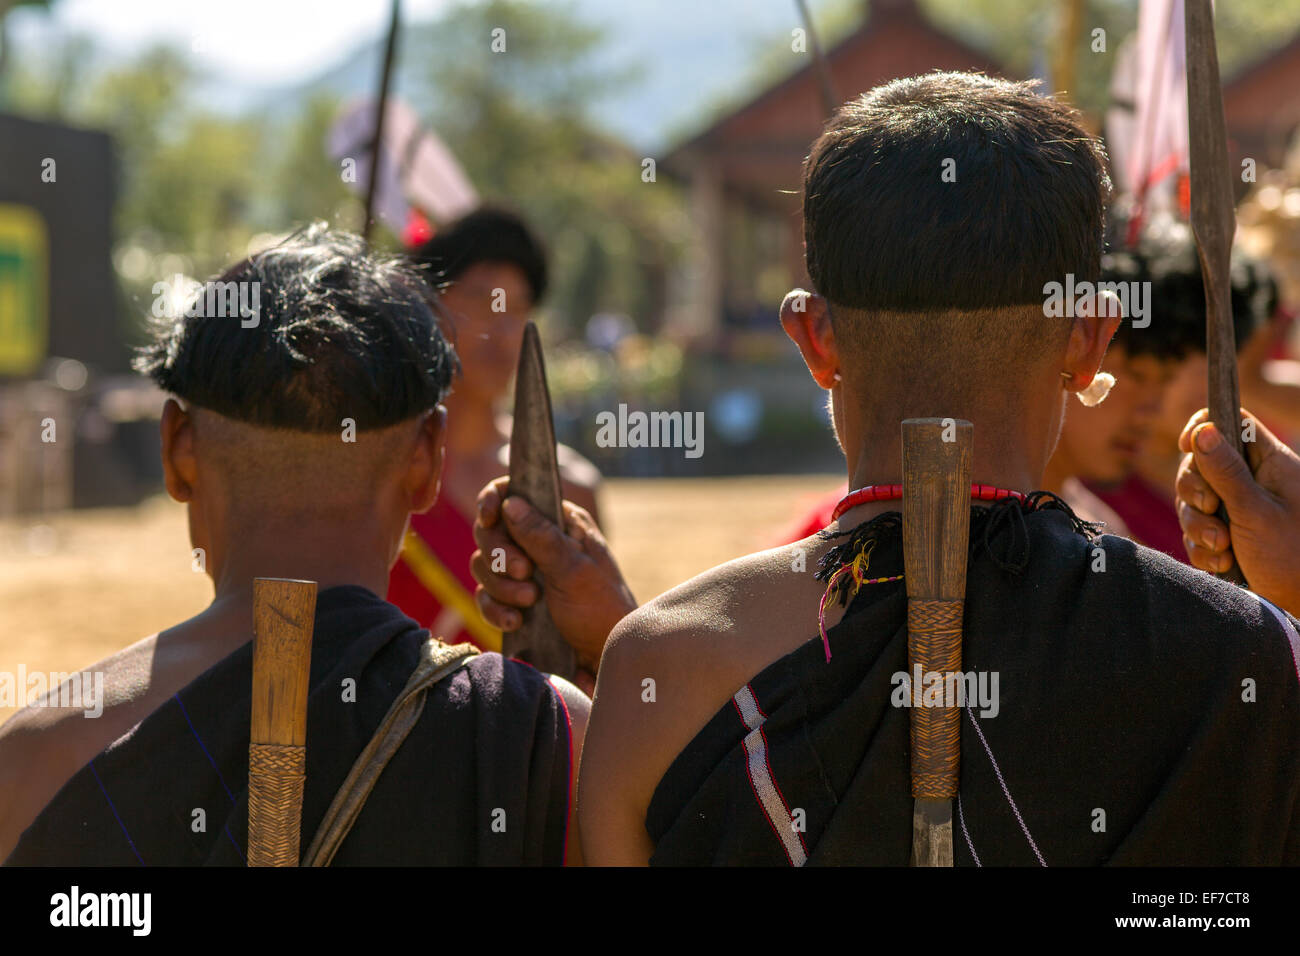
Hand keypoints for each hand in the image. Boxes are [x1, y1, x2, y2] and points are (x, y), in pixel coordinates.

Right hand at [470, 477, 636, 672]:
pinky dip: (495, 608)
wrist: (604, 658)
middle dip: (500, 554)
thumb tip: (512, 502)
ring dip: (501, 585)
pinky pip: (486, 596)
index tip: (489, 517)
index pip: (516, 493)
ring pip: (483, 565)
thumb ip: (542, 536)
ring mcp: (524, 572)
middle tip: (525, 573)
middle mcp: (539, 541)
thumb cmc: (602, 609)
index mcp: (560, 522)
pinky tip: (515, 621)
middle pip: (490, 530)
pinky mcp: (513, 600)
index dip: (494, 498)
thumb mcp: (575, 570)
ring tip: (531, 601)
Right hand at [1175, 407, 1299, 615]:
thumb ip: (1226, 471)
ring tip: (1222, 549)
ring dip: (1199, 527)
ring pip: (1193, 501)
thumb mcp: (1256, 512)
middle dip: (1195, 492)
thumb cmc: (1292, 556)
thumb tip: (1203, 428)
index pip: (1230, 422)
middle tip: (1211, 511)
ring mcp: (1239, 507)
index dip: (1203, 427)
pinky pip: (1196, 531)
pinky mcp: (1227, 534)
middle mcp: (1254, 480)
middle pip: (1200, 463)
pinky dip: (1201, 548)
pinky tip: (1222, 564)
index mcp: (1270, 463)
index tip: (1185, 446)